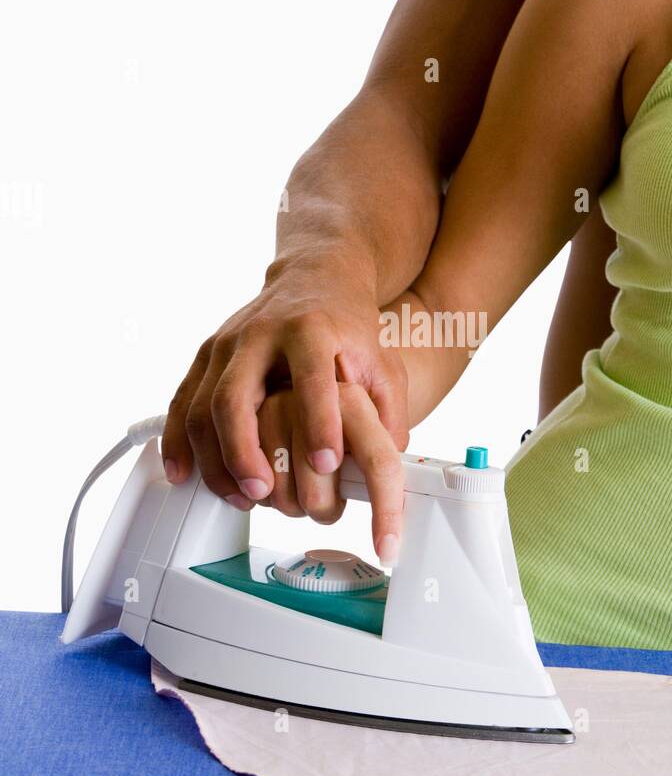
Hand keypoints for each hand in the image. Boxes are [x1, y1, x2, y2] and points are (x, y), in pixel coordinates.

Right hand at [161, 266, 409, 562]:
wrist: (315, 279)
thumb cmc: (347, 327)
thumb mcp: (380, 359)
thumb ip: (388, 408)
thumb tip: (388, 456)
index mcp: (310, 330)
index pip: (310, 378)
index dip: (318, 421)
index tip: (326, 462)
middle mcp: (259, 334)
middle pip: (236, 395)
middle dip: (245, 450)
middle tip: (265, 490)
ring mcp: (226, 344)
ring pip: (201, 406)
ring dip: (214, 459)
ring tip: (241, 496)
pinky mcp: (205, 356)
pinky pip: (181, 403)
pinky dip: (179, 443)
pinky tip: (184, 475)